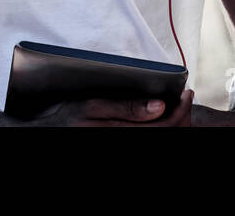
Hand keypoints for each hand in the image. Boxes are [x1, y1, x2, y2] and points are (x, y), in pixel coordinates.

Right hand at [29, 90, 193, 125]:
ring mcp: (124, 142)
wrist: (49, 132)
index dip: (182, 110)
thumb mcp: (93, 106)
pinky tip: (159, 116)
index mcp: (122, 133)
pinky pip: (148, 138)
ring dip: (174, 123)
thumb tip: (160, 106)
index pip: (165, 127)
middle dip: (183, 116)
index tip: (186, 92)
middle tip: (185, 97)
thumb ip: (128, 107)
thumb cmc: (68, 118)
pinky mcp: (122, 140)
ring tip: (175, 104)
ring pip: (161, 138)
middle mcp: (126, 140)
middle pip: (168, 134)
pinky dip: (160, 128)